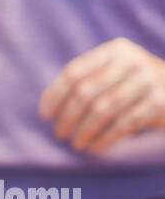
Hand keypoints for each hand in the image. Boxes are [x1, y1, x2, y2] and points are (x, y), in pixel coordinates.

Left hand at [39, 38, 164, 151]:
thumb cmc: (137, 84)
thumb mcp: (115, 72)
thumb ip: (86, 80)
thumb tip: (47, 104)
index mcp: (115, 50)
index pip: (74, 71)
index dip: (55, 94)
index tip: (45, 115)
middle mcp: (131, 61)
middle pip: (85, 91)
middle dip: (68, 116)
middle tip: (59, 134)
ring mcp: (147, 80)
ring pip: (103, 109)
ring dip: (85, 130)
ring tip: (76, 143)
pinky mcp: (159, 102)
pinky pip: (124, 124)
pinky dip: (106, 138)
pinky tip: (97, 148)